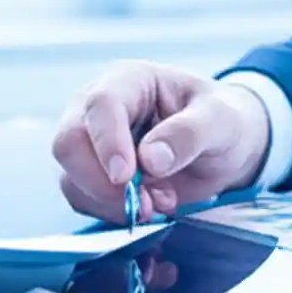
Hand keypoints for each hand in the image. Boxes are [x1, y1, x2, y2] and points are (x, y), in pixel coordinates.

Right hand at [52, 61, 271, 223]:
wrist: (222, 148)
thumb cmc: (222, 122)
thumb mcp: (222, 120)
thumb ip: (189, 134)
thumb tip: (150, 160)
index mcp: (128, 80)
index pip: (100, 105)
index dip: (107, 142)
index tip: (125, 177)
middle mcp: (96, 109)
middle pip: (69, 144)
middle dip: (102, 182)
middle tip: (146, 204)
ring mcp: (88, 142)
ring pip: (71, 177)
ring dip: (111, 202)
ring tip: (160, 203)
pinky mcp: (89, 174)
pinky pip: (83, 198)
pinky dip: (113, 212)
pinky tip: (149, 205)